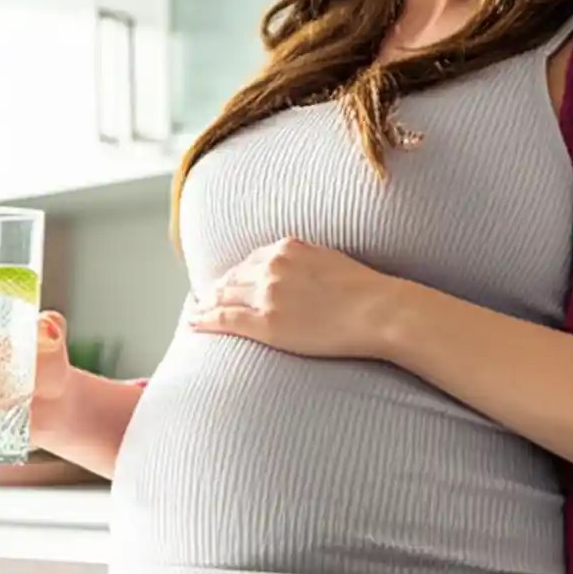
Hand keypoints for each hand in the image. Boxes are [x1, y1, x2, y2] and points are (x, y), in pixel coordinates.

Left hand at [188, 237, 397, 359]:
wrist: (379, 311)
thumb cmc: (365, 292)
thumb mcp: (329, 260)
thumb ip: (305, 262)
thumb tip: (296, 270)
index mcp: (287, 248)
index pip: (249, 261)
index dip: (233, 275)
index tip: (224, 284)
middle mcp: (272, 267)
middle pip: (232, 278)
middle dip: (216, 290)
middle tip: (203, 301)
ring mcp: (267, 294)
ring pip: (223, 297)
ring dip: (205, 305)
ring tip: (196, 314)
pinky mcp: (266, 323)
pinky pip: (225, 319)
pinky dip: (204, 321)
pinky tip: (194, 325)